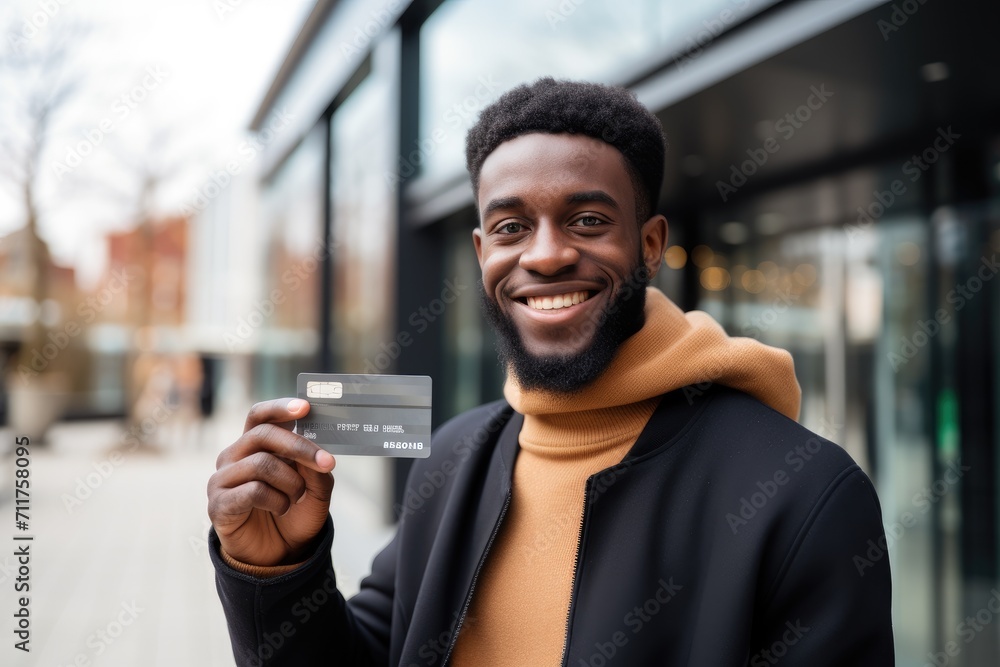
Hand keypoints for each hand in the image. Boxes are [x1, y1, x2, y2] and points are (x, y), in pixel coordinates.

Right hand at [208, 398, 335, 565]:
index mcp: (255, 445)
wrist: (281, 554)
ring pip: (262, 464)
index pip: (260, 416)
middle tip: (326, 462)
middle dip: (300, 447)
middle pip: (263, 435)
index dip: (280, 408)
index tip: (305, 407)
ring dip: (291, 482)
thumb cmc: (295, 513)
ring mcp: (223, 480)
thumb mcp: (317, 489)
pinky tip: (281, 508)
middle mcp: (234, 457)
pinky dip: (277, 500)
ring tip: (296, 498)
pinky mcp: (218, 504)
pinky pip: (253, 490)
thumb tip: (316, 452)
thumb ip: (316, 467)